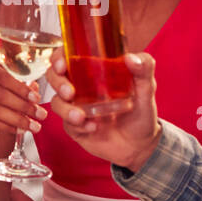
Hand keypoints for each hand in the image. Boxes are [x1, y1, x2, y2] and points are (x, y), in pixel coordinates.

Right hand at [0, 60, 45, 144]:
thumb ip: (23, 87)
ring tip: (33, 126)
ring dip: (17, 120)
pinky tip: (20, 129)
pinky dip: (7, 127)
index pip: (3, 77)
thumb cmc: (0, 97)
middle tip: (40, 114)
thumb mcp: (12, 88)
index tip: (36, 98)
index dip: (21, 88)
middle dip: (23, 106)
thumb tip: (35, 90)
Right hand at [46, 52, 161, 172]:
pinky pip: (66, 124)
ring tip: (81, 117)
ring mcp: (76, 107)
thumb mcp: (147, 88)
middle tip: (69, 92)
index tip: (62, 63)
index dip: (59, 56)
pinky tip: (93, 127)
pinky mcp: (75, 127)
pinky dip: (77, 125)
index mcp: (94, 71)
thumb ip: (144, 69)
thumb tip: (131, 58)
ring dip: (65, 109)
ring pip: (56, 102)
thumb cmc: (141, 112)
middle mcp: (81, 87)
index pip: (69, 56)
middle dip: (57, 82)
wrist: (140, 145)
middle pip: (54, 76)